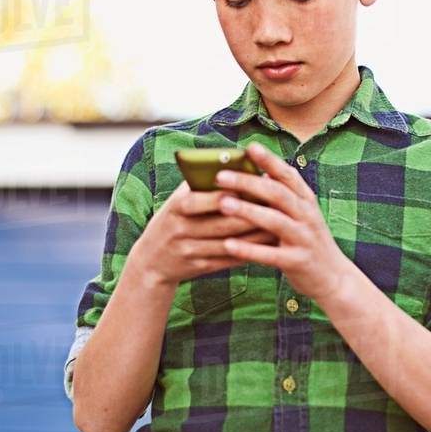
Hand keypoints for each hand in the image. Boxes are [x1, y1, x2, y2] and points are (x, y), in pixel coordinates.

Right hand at [129, 180, 277, 288]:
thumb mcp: (178, 199)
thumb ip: (200, 183)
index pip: (203, 199)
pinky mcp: (199, 268)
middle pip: (222, 223)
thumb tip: (236, 163)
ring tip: (278, 224)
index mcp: (176, 207)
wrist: (152, 261)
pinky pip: (228, 260)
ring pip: (229, 243)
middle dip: (251, 215)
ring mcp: (189, 251)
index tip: (253, 186)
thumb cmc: (174, 219)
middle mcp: (180, 230)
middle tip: (276, 206)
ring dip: (256, 235)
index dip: (228, 194)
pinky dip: (249, 252)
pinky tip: (267, 244)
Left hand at [212, 142, 349, 302]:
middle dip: (248, 182)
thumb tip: (255, 171)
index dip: (269, 161)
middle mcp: (307, 216)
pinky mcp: (297, 262)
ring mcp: (303, 239)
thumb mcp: (300, 214)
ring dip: (247, 211)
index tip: (249, 147)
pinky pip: (271, 254)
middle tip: (220, 176)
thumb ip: (281, 195)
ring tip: (222, 204)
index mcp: (306, 201)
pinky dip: (249, 249)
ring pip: (274, 221)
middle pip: (277, 194)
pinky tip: (228, 245)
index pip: (287, 175)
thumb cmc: (307, 240)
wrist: (333, 277)